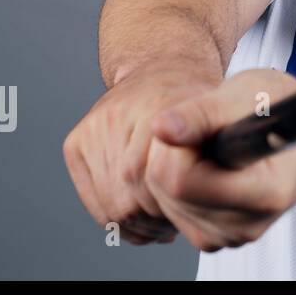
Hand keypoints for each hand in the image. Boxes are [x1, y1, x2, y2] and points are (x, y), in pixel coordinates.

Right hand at [63, 66, 217, 244]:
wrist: (160, 70)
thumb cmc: (195, 104)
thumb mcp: (221, 121)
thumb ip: (221, 149)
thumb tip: (209, 199)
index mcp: (159, 108)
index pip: (155, 182)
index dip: (173, 207)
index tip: (190, 211)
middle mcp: (118, 115)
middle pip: (129, 200)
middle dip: (155, 220)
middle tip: (175, 220)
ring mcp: (93, 129)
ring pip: (110, 207)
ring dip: (137, 224)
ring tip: (160, 219)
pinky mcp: (74, 144)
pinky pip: (92, 200)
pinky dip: (115, 217)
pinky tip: (139, 215)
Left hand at [144, 69, 295, 252]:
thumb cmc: (279, 111)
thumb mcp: (247, 94)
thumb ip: (203, 113)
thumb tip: (160, 127)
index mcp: (265, 194)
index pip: (184, 181)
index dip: (181, 145)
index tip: (202, 122)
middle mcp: (248, 225)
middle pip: (169, 193)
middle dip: (174, 154)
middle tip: (207, 130)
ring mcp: (230, 237)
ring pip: (164, 203)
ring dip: (175, 168)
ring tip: (212, 146)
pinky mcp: (214, 240)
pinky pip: (170, 212)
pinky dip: (177, 186)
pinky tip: (207, 166)